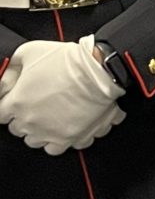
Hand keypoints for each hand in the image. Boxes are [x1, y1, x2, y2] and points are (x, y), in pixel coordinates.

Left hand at [0, 37, 125, 153]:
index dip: (9, 107)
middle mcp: (30, 122)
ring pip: (36, 141)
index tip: (16, 102)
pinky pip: (58, 148)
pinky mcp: (69, 138)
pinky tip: (68, 126)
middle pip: (18, 130)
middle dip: (26, 118)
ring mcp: (49, 132)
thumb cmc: (69, 60)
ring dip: (42, 131)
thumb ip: (15, 63)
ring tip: (53, 117)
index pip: (0, 115)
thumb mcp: (32, 50)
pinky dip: (62, 139)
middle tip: (39, 105)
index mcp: (17, 103)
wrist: (100, 70)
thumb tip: (9, 70)